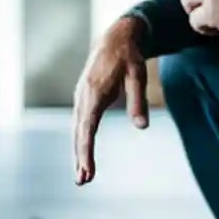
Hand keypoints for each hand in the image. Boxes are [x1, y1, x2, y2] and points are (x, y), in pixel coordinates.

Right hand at [72, 16, 148, 185]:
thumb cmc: (129, 55)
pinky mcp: (84, 96)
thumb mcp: (138, 74)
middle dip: (80, 157)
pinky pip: (80, 122)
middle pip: (78, 132)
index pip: (87, 127)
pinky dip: (80, 139)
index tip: (88, 170)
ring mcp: (82, 95)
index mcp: (95, 91)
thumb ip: (138, 100)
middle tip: (83, 181)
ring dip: (78, 151)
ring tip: (82, 175)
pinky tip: (83, 153)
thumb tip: (142, 127)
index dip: (86, 150)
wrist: (117, 37)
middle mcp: (83, 95)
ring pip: (77, 128)